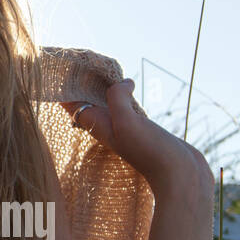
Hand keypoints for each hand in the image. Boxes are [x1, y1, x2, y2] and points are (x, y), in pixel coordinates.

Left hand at [60, 79, 212, 201]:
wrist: (180, 176)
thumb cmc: (149, 151)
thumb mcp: (126, 120)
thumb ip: (117, 98)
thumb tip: (124, 82)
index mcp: (97, 125)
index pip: (71, 105)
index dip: (64, 90)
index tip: (59, 71)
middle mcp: (107, 127)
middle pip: (86, 103)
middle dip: (82, 86)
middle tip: (81, 64)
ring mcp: (125, 129)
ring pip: (106, 105)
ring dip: (103, 90)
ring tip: (100, 71)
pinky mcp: (142, 130)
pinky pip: (126, 109)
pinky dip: (124, 96)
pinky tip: (129, 87)